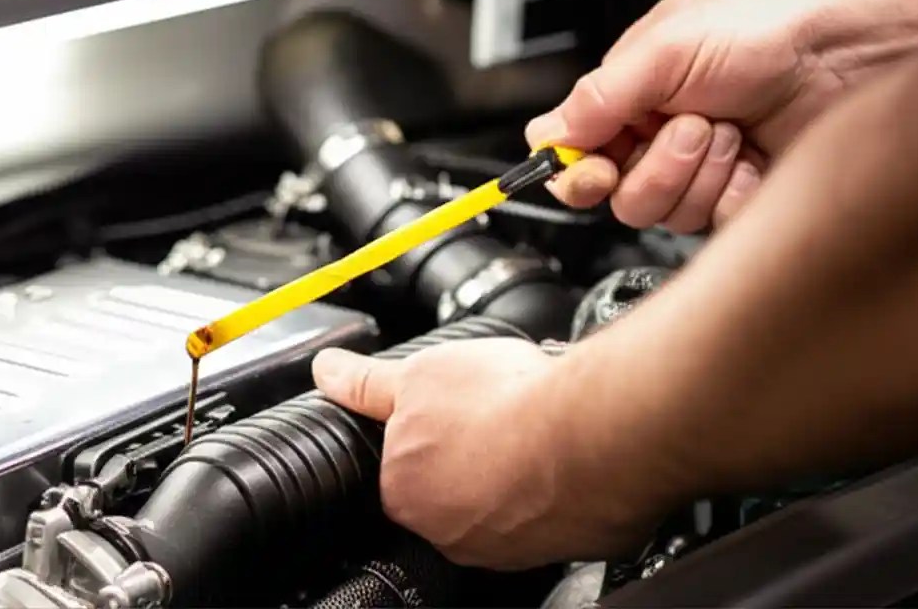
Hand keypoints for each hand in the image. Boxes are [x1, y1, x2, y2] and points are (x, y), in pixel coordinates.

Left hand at [311, 339, 666, 569]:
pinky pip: (547, 512)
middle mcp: (448, 534)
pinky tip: (558, 453)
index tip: (446, 414)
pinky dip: (551, 486)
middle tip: (490, 415)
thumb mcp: (417, 374)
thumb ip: (365, 382)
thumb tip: (328, 371)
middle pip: (448, 489)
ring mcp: (506, 547)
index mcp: (403, 495)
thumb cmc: (504, 406)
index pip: (399, 469)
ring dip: (510, 469)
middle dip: (466, 453)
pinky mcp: (556, 546)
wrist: (588, 434)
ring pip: (499, 502)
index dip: (423, 434)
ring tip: (527, 428)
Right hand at [527, 0, 917, 232]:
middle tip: (687, 127)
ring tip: (729, 130)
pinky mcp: (736, 198)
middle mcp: (659, 136)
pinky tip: (752, 155)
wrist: (851, 51)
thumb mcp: (663, 48)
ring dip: (694, 171)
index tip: (592, 171)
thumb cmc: (768, 27)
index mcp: (632, 96)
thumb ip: (596, 97)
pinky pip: (707, 224)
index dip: (575, 172)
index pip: (574, 153)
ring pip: (659, 212)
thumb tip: (546, 136)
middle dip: (652, 167)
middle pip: (615, 195)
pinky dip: (729, 191)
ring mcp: (698, 170)